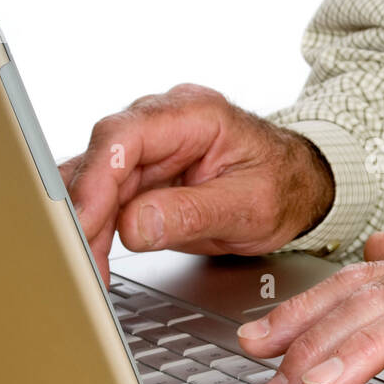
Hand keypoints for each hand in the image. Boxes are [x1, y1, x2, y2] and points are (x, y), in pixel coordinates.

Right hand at [59, 84, 333, 283]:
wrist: (298, 186)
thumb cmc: (283, 186)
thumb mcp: (250, 207)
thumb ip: (193, 214)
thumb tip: (135, 226)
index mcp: (195, 114)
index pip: (124, 136)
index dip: (95, 181)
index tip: (85, 224)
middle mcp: (164, 120)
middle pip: (102, 160)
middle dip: (86, 215)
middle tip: (86, 264)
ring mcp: (150, 145)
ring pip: (95, 180)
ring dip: (88, 226)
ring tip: (92, 269)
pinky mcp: (143, 171)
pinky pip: (105, 195)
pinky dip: (96, 226)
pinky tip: (94, 255)